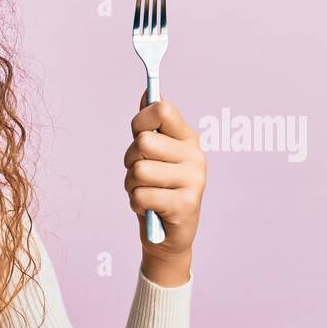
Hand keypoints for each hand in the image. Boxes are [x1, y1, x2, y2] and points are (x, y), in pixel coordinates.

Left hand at [124, 90, 205, 267]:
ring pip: (139, 170)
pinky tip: (150, 208)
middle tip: (141, 175)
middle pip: (143, 142)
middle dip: (130, 161)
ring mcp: (194, 180)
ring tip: (146, 192)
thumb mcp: (152, 155)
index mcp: (188, 138)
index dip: (140, 121)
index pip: (162, 109)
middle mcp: (196, 155)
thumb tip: (148, 92)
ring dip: (132, 185)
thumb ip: (150, 125)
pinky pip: (142, 195)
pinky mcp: (186, 204)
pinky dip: (137, 203)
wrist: (166, 235)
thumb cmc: (156, 190)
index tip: (138, 135)